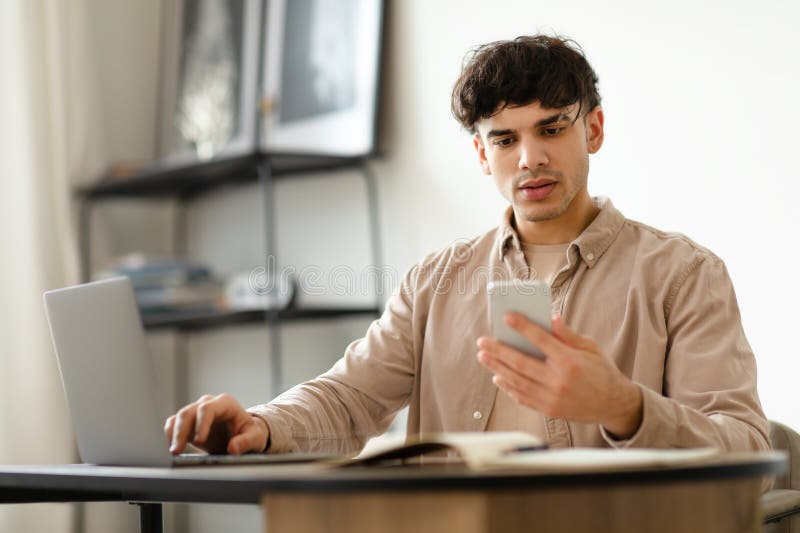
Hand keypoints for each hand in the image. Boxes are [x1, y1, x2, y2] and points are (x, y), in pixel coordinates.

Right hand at [164, 393, 268, 454]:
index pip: (208, 409)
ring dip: (174, 434)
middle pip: (189, 412)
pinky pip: (173, 424)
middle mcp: (209, 404)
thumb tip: (233, 448)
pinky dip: (170, 434)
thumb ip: (246, 441)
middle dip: (181, 431)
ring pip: (179, 418)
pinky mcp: (189, 423)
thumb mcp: (255, 437)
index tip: (199, 441)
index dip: (201, 424)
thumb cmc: (251, 433)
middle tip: (178, 451)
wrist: (243, 435)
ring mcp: (197, 412)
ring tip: (174, 452)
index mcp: (226, 403)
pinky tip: (173, 448)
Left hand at [476, 313, 642, 438]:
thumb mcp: (591, 348)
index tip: (507, 317)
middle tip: (483, 341)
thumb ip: (568, 335)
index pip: (541, 340)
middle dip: (499, 351)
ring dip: (497, 368)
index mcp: (570, 361)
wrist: (613, 404)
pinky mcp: (549, 410)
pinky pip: (523, 397)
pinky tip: (498, 376)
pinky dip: (508, 387)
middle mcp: (559, 380)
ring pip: (517, 381)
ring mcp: (552, 398)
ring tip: (484, 357)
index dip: (523, 327)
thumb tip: (551, 318)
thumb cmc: (601, 371)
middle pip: (521, 363)